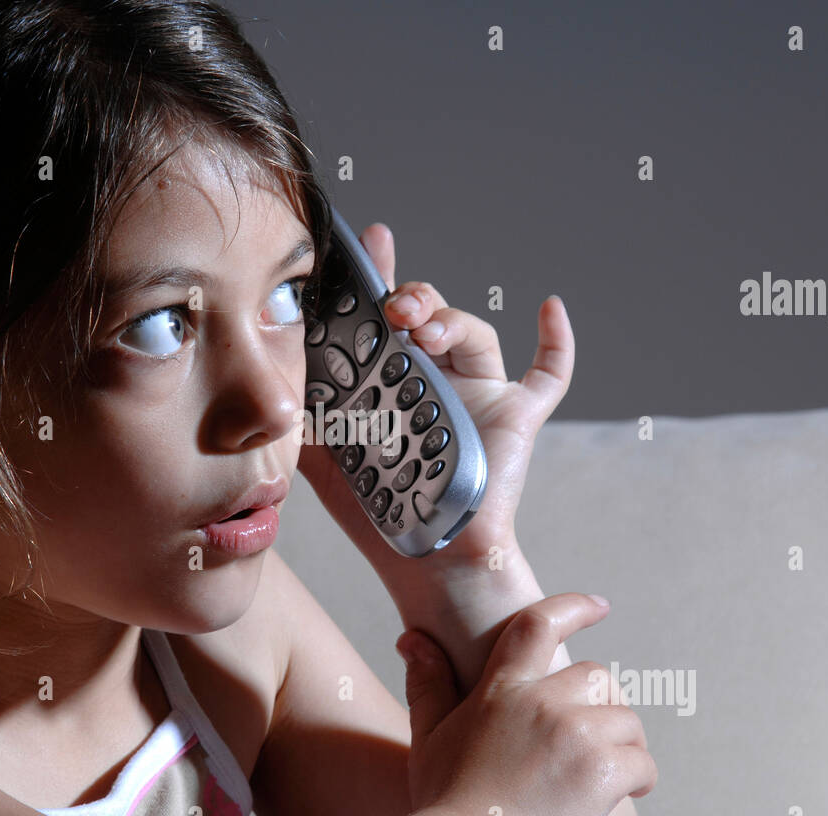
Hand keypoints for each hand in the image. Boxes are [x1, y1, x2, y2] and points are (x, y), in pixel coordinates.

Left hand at [297, 223, 573, 585]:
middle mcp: (436, 380)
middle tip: (393, 304)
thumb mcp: (322, 456)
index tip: (368, 243)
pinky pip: (550, 372)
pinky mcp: (516, 415)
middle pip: (430, 316)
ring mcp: (478, 395)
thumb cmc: (377, 513)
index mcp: (391, 382)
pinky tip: (549, 307)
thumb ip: (302, 415)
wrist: (423, 559)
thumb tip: (269, 376)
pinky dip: (557, 339)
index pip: (384, 320)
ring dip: (451, 318)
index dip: (378, 279)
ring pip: (475, 333)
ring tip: (422, 329)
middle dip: (414, 296)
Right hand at [397, 594, 657, 815]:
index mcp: (501, 690)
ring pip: (627, 720)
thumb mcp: (431, 737)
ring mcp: (574, 735)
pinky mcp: (602, 771)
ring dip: (625, 743)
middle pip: (599, 678)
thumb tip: (413, 639)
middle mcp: (541, 702)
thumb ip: (428, 683)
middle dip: (604, 705)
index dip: (572, 609)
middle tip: (597, 735)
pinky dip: (640, 778)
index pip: (538, 626)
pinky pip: (642, 763)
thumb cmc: (447, 804)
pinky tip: (623, 795)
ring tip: (607, 772)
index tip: (598, 607)